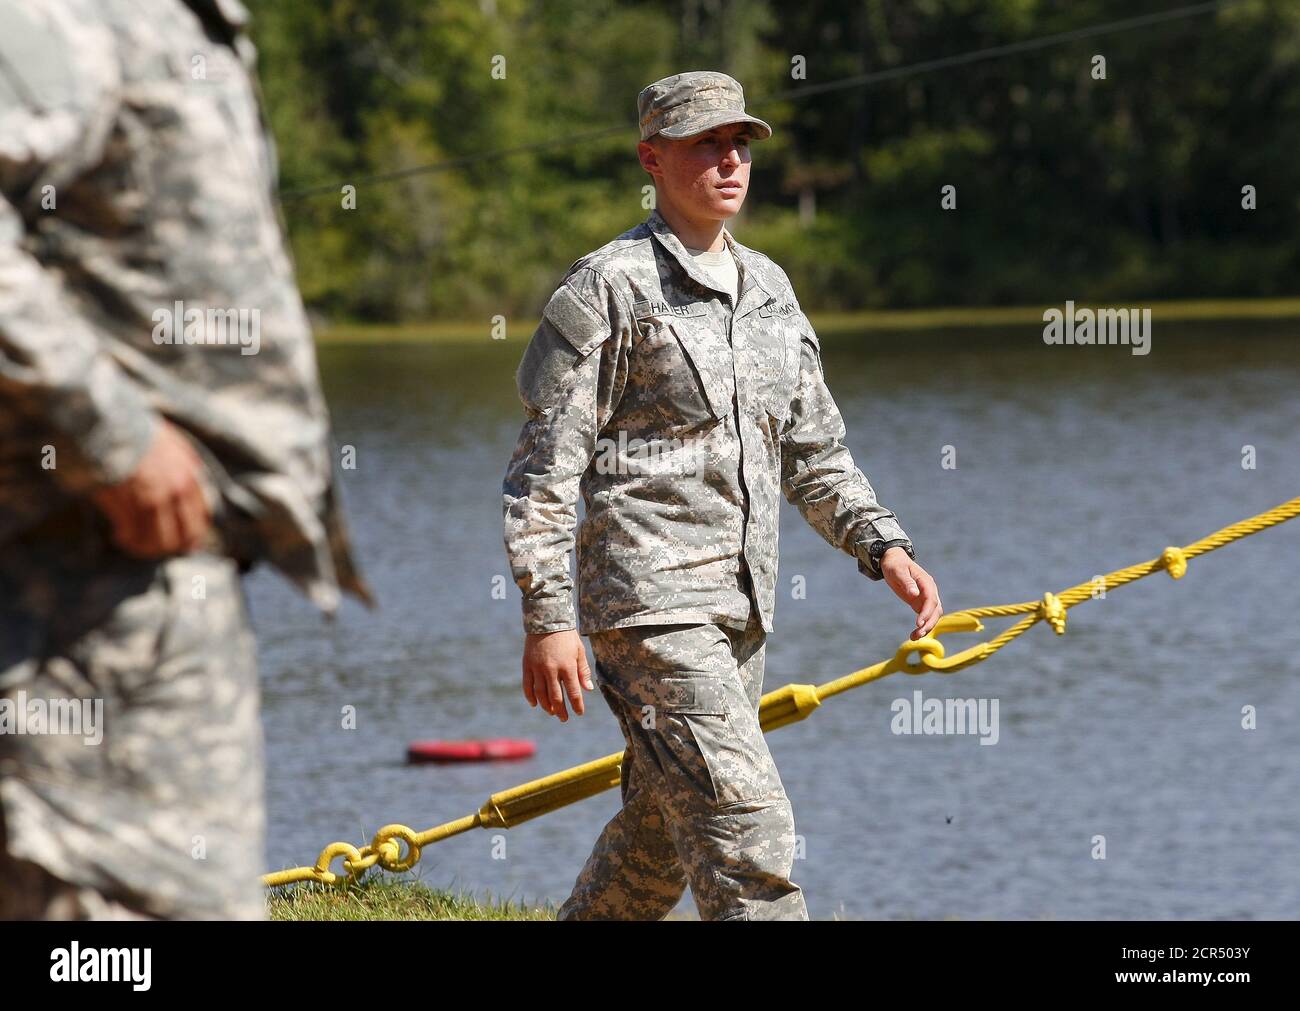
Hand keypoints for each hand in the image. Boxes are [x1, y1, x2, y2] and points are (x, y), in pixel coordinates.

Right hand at [91, 419, 211, 557]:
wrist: (104, 418)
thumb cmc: (127, 426)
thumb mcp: (167, 439)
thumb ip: (181, 461)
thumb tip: (188, 481)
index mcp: (189, 470)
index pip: (203, 513)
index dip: (193, 532)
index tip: (183, 542)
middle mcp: (178, 486)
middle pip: (186, 533)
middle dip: (172, 546)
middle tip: (154, 549)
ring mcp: (156, 496)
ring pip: (159, 539)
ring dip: (145, 547)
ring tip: (131, 542)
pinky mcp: (131, 502)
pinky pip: (134, 533)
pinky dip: (127, 539)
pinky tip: (118, 535)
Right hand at [522, 629, 594, 721]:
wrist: (546, 620)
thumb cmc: (566, 636)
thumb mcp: (579, 651)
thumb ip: (583, 671)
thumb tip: (588, 690)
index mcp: (567, 666)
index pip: (573, 692)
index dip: (576, 705)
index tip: (579, 713)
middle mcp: (552, 669)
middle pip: (556, 697)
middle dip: (561, 710)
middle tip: (564, 718)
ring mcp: (538, 668)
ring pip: (541, 694)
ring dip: (546, 706)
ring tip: (551, 712)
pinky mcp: (527, 665)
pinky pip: (527, 685)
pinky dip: (530, 697)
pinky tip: (535, 704)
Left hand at [881, 548, 941, 639]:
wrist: (893, 560)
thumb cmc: (895, 564)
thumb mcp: (898, 571)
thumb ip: (907, 582)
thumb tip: (914, 594)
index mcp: (926, 582)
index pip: (931, 600)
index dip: (926, 612)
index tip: (918, 624)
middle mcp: (930, 591)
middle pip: (936, 610)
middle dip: (928, 623)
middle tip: (917, 634)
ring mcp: (926, 597)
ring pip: (933, 615)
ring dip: (926, 627)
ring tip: (914, 637)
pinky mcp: (920, 603)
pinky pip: (925, 617)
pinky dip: (922, 626)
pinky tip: (914, 635)